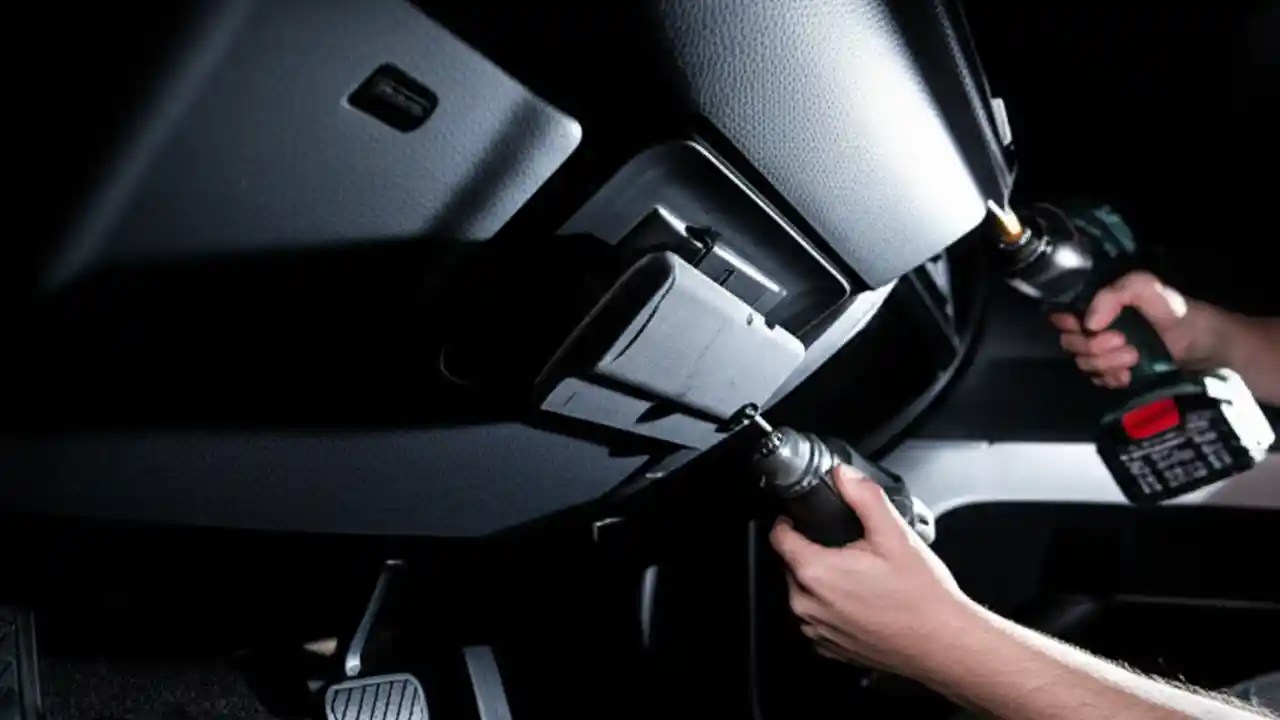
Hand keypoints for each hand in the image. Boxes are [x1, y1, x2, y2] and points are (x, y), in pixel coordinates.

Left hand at [769, 466, 976, 676]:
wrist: (944, 644)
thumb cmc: (921, 597)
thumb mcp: (895, 534)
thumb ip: (865, 497)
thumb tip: (844, 475)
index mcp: (816, 572)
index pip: (778, 537)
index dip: (788, 520)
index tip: (800, 516)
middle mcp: (808, 604)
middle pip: (791, 564)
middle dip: (812, 550)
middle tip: (846, 547)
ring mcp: (817, 629)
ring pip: (804, 592)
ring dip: (822, 580)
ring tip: (859, 575)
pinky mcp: (830, 647)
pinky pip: (818, 618)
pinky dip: (832, 606)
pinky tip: (861, 601)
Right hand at [1050, 271, 1218, 387]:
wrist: (1213, 353)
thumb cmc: (1183, 317)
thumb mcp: (1151, 290)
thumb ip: (1116, 294)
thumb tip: (1089, 324)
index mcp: (1104, 307)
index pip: (1065, 314)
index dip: (1069, 321)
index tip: (1090, 326)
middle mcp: (1101, 331)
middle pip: (1070, 342)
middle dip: (1093, 344)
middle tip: (1123, 341)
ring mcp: (1109, 357)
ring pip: (1083, 363)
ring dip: (1107, 362)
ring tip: (1135, 358)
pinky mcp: (1119, 379)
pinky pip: (1098, 381)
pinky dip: (1112, 378)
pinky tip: (1131, 376)